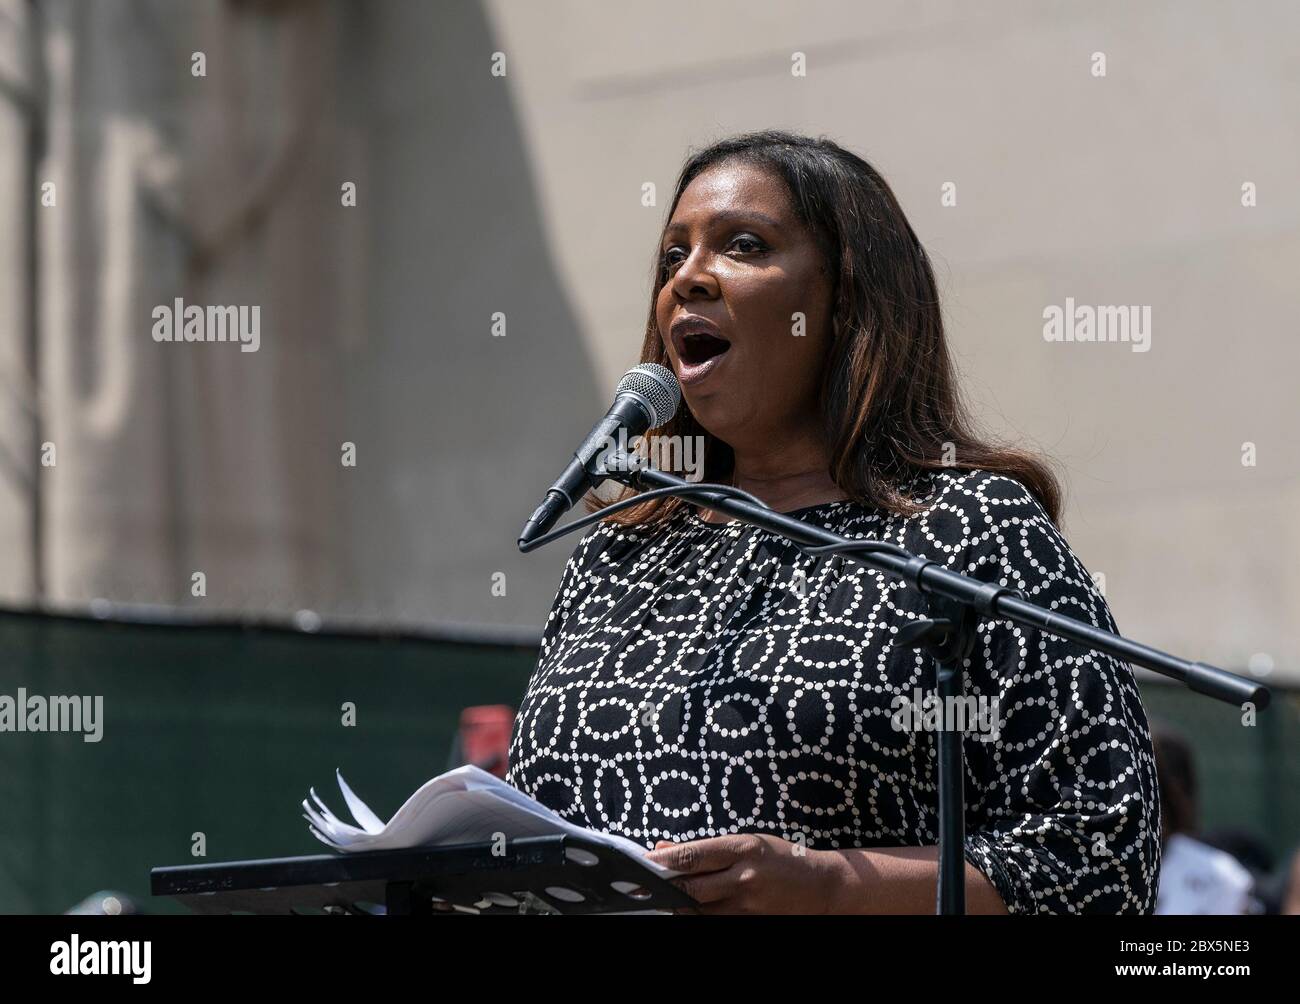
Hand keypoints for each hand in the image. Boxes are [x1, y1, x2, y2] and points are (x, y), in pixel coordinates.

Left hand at [644, 833, 841, 914]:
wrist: (820, 886)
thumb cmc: (780, 857)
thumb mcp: (746, 841)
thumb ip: (705, 848)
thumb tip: (664, 847)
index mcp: (743, 849)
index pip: (693, 855)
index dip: (664, 860)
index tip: (644, 861)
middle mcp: (744, 878)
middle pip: (692, 888)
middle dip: (664, 886)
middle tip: (643, 884)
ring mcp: (748, 905)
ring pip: (699, 909)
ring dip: (679, 902)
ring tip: (666, 894)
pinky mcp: (750, 923)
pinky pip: (714, 921)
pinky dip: (698, 914)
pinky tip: (689, 906)